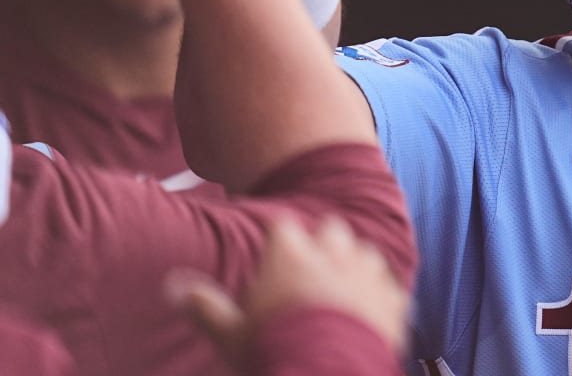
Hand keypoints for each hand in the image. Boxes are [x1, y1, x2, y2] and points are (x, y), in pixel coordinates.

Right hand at [167, 215, 408, 366]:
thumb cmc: (273, 351)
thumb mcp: (230, 333)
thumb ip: (204, 305)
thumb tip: (169, 286)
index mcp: (291, 255)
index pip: (285, 228)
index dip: (281, 240)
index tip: (276, 253)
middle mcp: (334, 254)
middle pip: (330, 229)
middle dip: (322, 244)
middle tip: (310, 270)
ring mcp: (368, 274)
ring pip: (366, 253)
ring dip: (355, 266)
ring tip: (342, 290)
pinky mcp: (394, 299)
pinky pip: (392, 288)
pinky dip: (382, 297)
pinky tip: (370, 314)